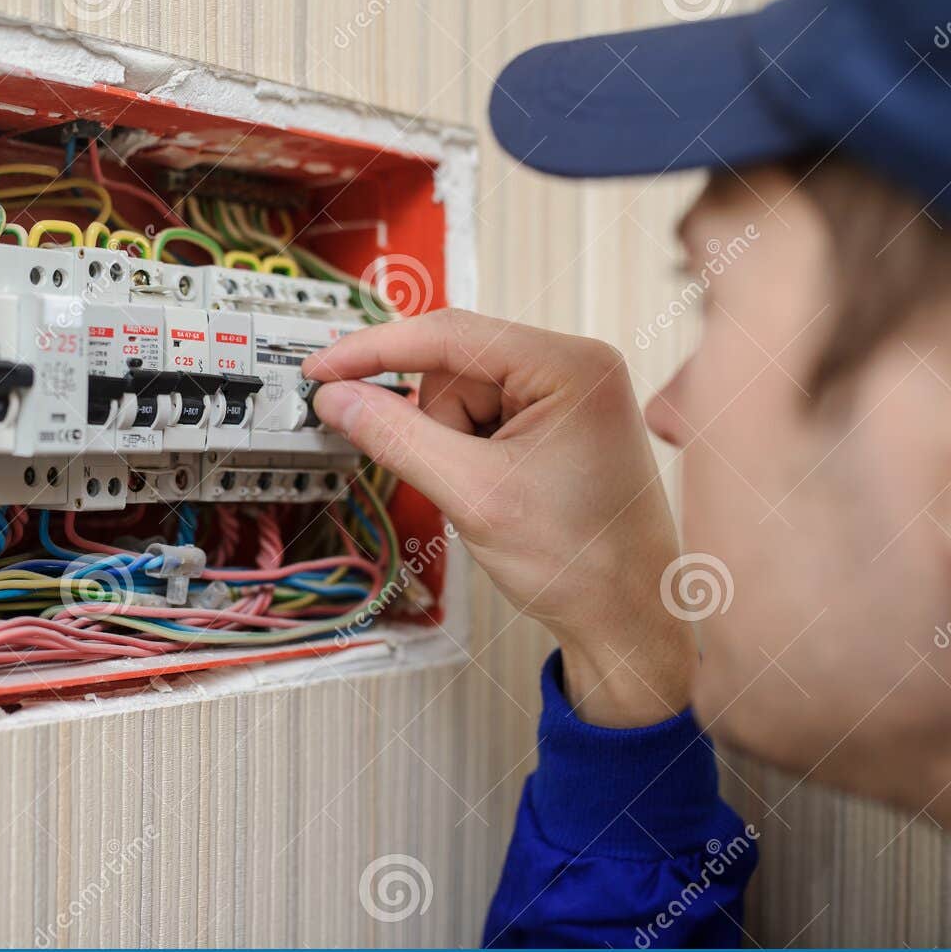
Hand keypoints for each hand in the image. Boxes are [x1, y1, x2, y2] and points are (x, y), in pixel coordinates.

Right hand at [303, 308, 695, 726]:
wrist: (629, 618)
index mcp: (570, 365)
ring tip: (492, 495)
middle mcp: (574, 364)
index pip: (448, 333)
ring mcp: (567, 392)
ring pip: (460, 395)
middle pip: (453, 366)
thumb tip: (337, 398)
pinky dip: (469, 454)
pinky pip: (482, 417)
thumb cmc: (583, 561)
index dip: (374, 351)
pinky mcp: (557, 419)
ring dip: (453, 446)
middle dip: (437, 425)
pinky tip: (497, 490)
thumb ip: (396, 437)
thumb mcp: (472, 496)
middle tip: (460, 482)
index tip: (321, 370)